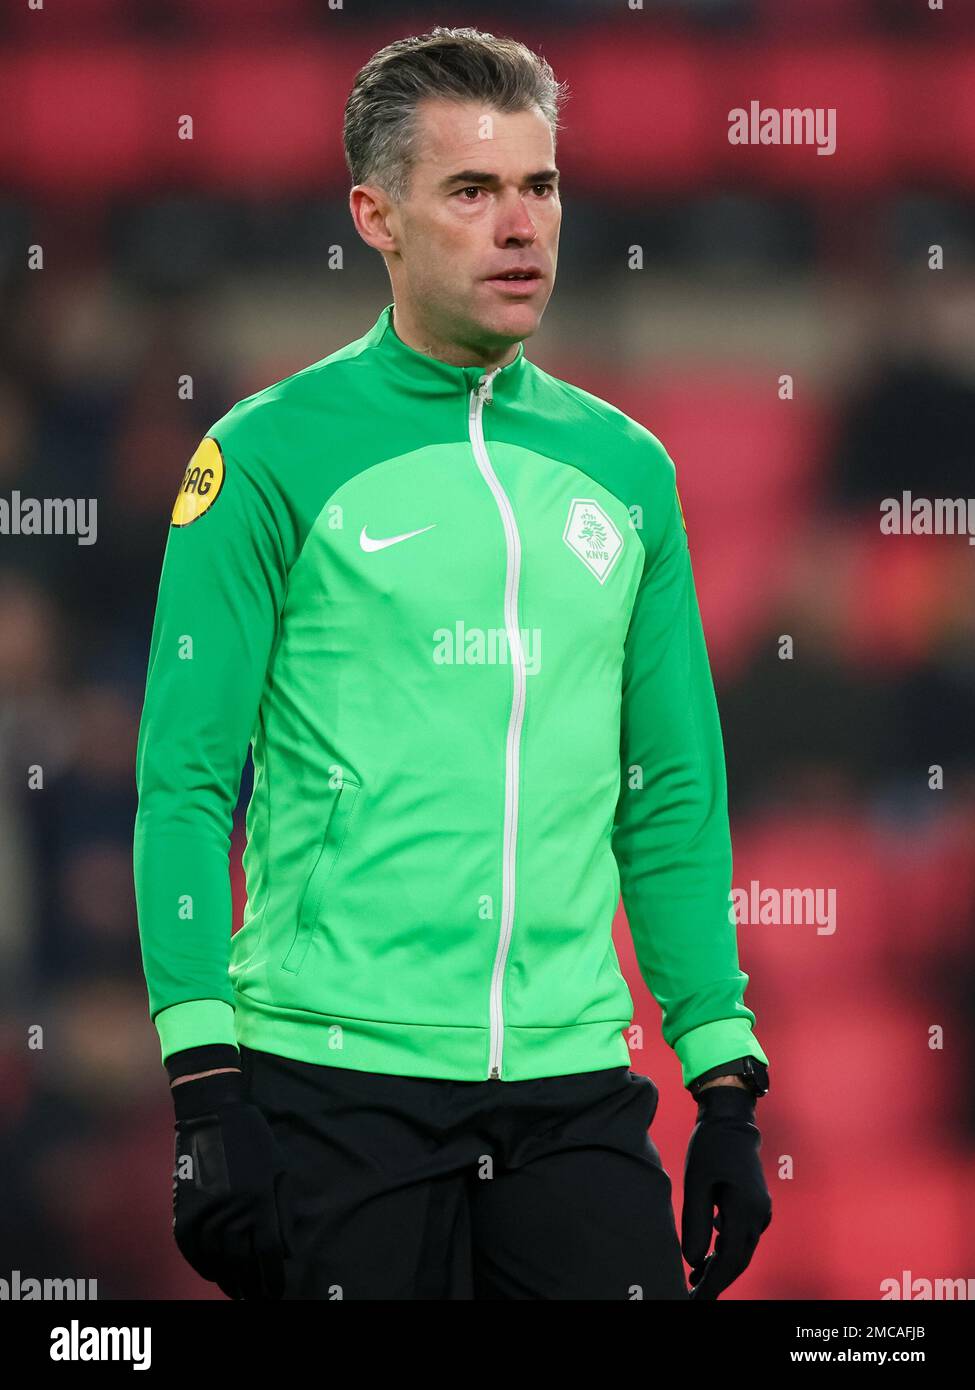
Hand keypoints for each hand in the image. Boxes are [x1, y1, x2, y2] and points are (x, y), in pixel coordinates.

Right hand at [171, 1068, 293, 1299]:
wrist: (211, 1115)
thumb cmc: (253, 1141)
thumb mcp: (280, 1170)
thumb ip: (285, 1212)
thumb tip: (287, 1252)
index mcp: (261, 1198)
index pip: (268, 1254)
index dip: (273, 1279)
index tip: (277, 1292)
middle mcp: (233, 1209)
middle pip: (243, 1264)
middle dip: (253, 1287)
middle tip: (258, 1299)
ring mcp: (206, 1210)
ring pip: (218, 1261)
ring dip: (229, 1282)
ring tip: (239, 1293)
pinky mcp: (186, 1210)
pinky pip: (194, 1251)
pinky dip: (204, 1267)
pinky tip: (216, 1275)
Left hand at [680, 1083, 771, 1298]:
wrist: (731, 1119)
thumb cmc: (710, 1146)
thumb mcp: (696, 1182)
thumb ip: (696, 1222)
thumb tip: (694, 1261)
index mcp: (746, 1210)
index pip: (732, 1260)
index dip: (714, 1284)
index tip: (696, 1299)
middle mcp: (759, 1215)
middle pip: (739, 1260)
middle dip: (716, 1281)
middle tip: (692, 1296)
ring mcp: (760, 1210)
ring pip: (741, 1250)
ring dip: (719, 1267)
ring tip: (693, 1281)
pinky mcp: (754, 1206)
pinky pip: (741, 1237)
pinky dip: (724, 1251)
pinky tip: (706, 1257)